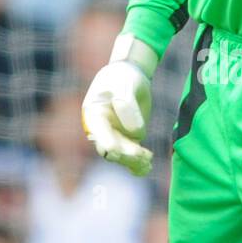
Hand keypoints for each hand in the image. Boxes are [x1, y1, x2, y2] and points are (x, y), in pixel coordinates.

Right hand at [81, 35, 157, 176]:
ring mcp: (117, 135)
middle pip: (111, 149)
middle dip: (124, 154)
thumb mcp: (124, 85)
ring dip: (133, 161)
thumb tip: (135, 131)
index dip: (107, 142)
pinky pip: (132, 154)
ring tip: (147, 162)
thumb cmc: (123, 77)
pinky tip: (147, 168)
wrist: (131, 74)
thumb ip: (127, 104)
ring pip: (122, 155)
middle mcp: (103, 130)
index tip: (116, 149)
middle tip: (141, 154)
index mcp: (94, 116)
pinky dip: (138, 163)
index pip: (99, 133)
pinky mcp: (130, 138)